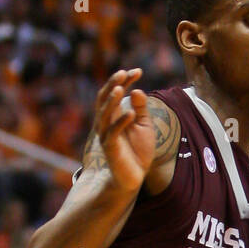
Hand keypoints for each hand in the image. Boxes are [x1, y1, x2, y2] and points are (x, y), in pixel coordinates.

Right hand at [93, 68, 154, 194]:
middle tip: (124, 73)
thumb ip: (141, 109)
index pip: (115, 92)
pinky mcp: (110, 148)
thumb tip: (138, 90)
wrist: (134, 177)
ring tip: (122, 88)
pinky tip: (131, 113)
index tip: (138, 71)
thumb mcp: (143, 126)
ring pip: (105, 114)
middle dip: (113, 84)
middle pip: (105, 98)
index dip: (125, 80)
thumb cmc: (138, 151)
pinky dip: (121, 122)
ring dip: (113, 100)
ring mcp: (106, 134)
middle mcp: (106, 122)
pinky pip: (113, 132)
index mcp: (114, 114)